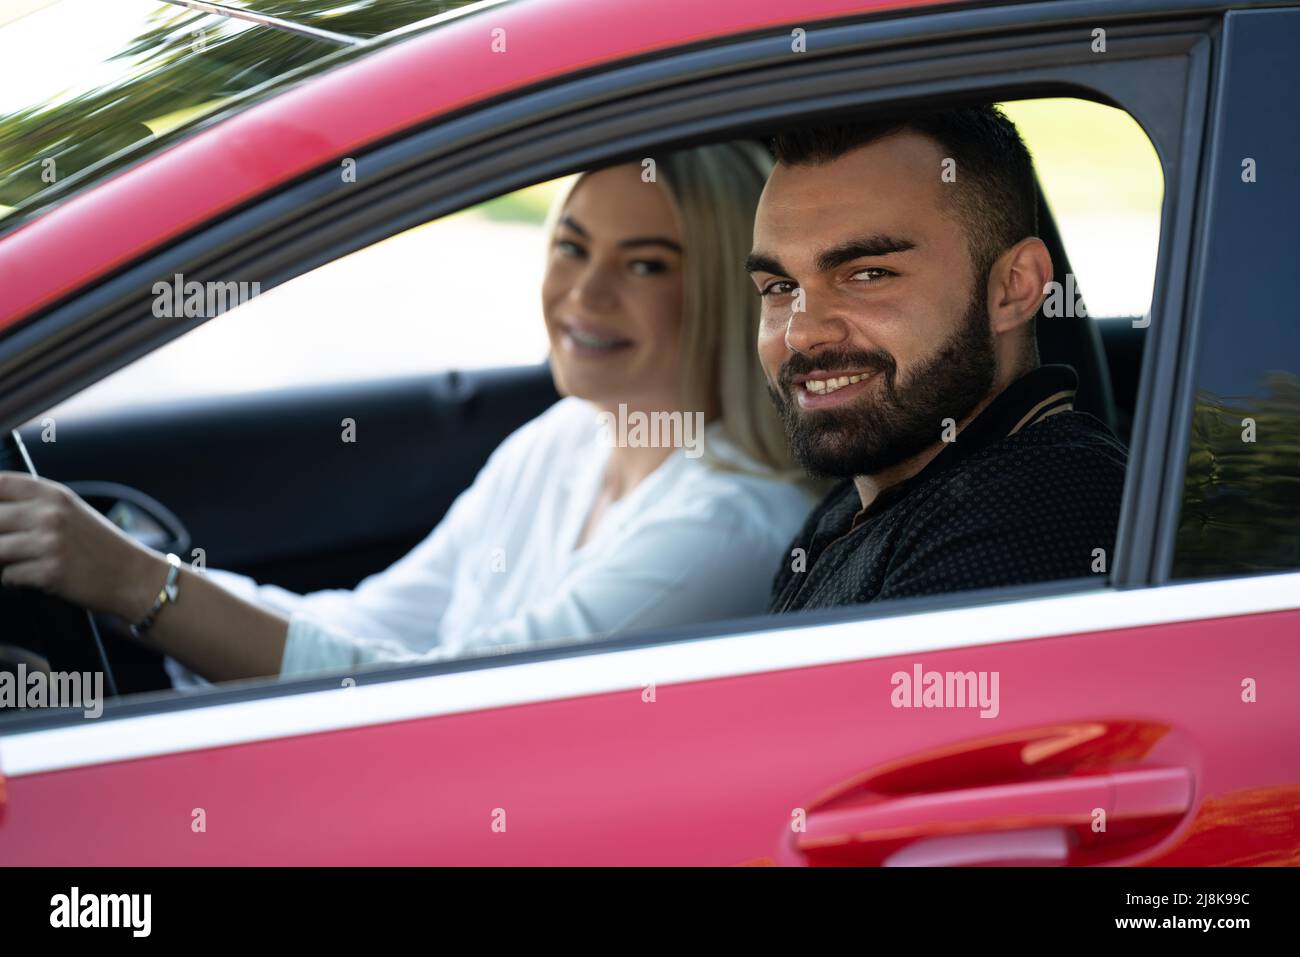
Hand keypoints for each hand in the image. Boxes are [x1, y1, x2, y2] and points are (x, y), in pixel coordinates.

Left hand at [0, 471, 164, 620]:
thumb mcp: (70, 510)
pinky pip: (7, 576)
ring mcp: (49, 543)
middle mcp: (50, 515)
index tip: (1, 516)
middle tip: (12, 544)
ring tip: (22, 561)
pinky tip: (35, 576)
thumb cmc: (98, 545)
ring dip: (3, 560)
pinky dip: (15, 580)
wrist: (134, 576)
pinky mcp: (48, 572)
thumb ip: (32, 504)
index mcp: (53, 494)